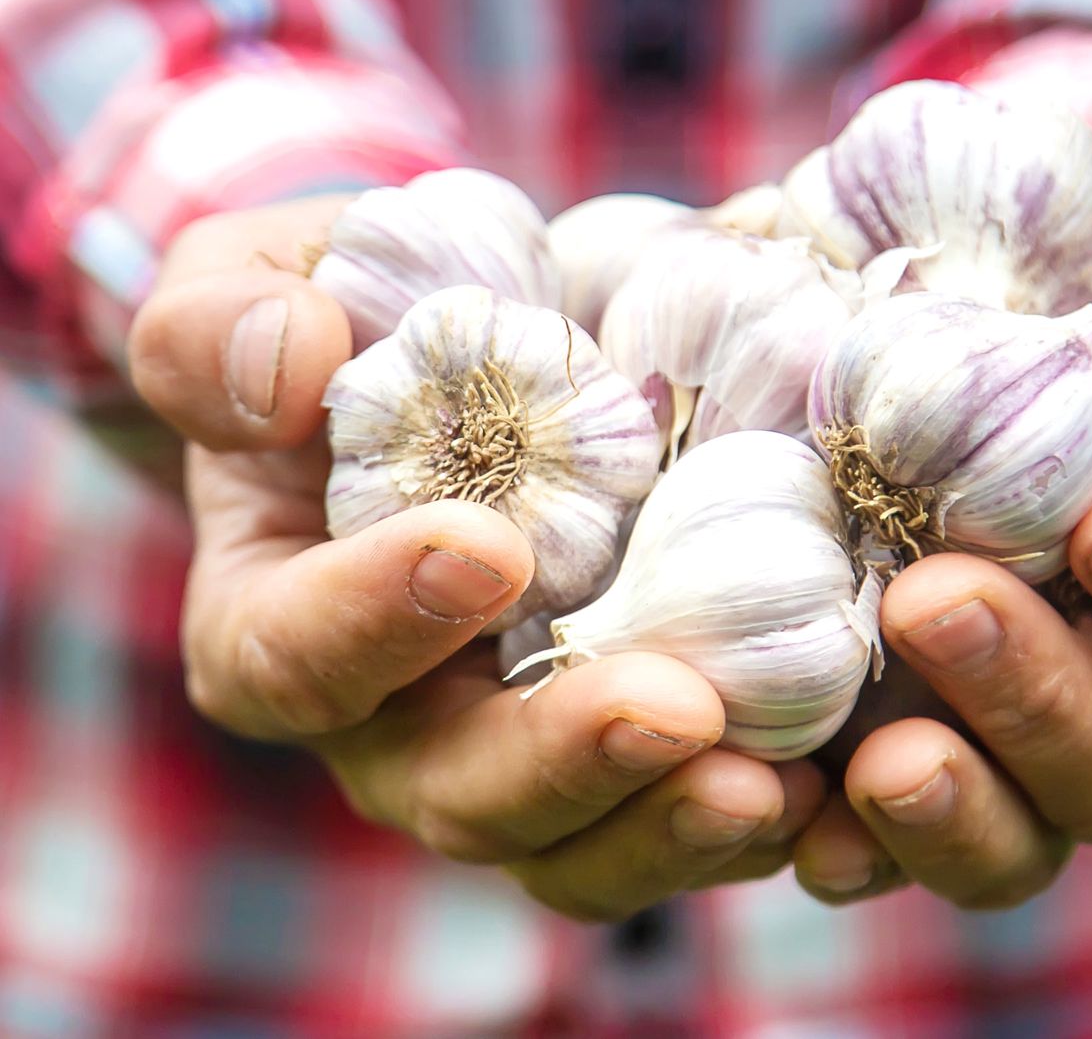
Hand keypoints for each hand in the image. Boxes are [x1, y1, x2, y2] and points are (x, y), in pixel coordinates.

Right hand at [131, 202, 823, 922]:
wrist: (475, 348)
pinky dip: (752, 817)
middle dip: (563, 759)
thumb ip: (224, 321)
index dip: (372, 620)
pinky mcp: (628, 743)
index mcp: (281, 618)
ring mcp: (518, 742)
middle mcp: (396, 716)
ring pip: (576, 842)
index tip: (481, 550)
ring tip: (776, 789)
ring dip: (671, 827)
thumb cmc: (348, 316)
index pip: (295, 653)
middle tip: (673, 710)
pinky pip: (675, 815)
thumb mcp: (262, 283)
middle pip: (455, 789)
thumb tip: (281, 367)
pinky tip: (832, 789)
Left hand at [792, 203, 1091, 908]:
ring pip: (1015, 837)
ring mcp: (1030, 758)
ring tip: (876, 753)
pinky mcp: (916, 756)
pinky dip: (841, 841)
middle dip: (1038, 698)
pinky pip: (886, 843)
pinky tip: (785, 811)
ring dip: (949, 806)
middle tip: (941, 599)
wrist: (1037, 343)